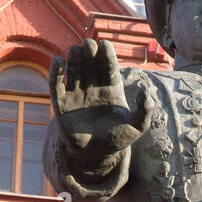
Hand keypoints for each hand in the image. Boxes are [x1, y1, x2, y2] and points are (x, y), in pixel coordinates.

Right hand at [49, 39, 153, 154]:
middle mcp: (93, 87)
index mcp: (111, 88)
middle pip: (90, 63)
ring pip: (74, 69)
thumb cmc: (118, 139)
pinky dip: (56, 72)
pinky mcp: (61, 103)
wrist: (96, 156)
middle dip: (89, 52)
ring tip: (76, 50)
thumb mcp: (137, 126)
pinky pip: (56, 84)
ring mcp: (77, 94)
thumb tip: (146, 90)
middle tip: (89, 45)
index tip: (104, 45)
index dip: (106, 55)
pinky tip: (58, 61)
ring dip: (74, 58)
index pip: (108, 66)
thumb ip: (145, 110)